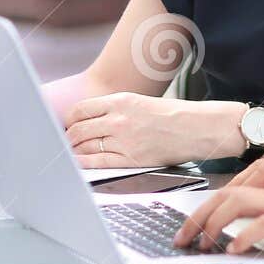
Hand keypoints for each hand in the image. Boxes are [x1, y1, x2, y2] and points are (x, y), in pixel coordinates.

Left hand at [63, 93, 238, 166]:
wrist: (197, 128)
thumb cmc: (171, 115)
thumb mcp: (139, 102)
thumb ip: (113, 109)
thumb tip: (88, 121)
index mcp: (121, 101)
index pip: (79, 110)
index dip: (68, 120)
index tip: (67, 126)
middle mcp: (119, 119)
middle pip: (77, 130)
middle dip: (68, 138)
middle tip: (66, 142)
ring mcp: (125, 140)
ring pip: (84, 146)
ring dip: (74, 151)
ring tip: (72, 153)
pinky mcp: (132, 159)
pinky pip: (97, 162)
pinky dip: (84, 163)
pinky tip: (79, 163)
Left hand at [172, 183, 263, 254]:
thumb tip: (260, 235)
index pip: (237, 190)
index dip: (211, 205)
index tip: (195, 224)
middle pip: (228, 193)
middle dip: (199, 215)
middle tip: (183, 237)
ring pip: (238, 203)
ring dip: (212, 223)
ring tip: (200, 243)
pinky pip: (263, 225)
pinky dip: (243, 236)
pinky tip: (233, 250)